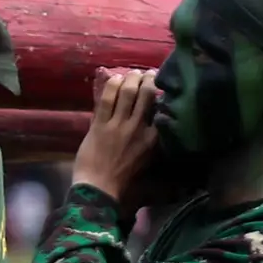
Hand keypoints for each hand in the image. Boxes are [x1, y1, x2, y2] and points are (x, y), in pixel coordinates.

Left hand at [72, 69, 160, 202]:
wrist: (100, 189)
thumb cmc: (125, 179)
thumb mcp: (147, 159)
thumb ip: (152, 140)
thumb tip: (157, 122)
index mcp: (153, 138)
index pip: (161, 109)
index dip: (162, 93)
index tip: (163, 85)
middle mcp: (138, 128)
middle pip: (146, 95)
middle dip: (148, 80)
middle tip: (148, 73)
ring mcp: (118, 125)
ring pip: (128, 92)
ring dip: (131, 79)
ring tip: (133, 74)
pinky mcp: (99, 125)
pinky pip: (107, 99)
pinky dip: (112, 86)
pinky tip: (115, 79)